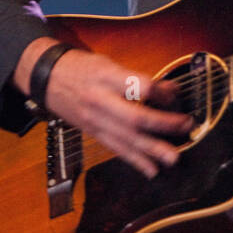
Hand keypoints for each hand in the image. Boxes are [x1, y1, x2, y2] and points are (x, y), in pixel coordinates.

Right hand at [14, 38, 193, 177]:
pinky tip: (151, 170)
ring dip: (152, 150)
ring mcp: (95, 121)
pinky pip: (116, 149)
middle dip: (162, 124)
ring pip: (126, 139)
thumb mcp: (108, 63)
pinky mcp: (93, 133)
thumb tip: (168, 89)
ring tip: (173, 157)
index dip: (160, 92)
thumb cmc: (82, 68)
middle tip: (185, 126)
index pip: (137, 86)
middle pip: (134, 117)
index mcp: (105, 77)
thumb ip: (137, 77)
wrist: (47, 79)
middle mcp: (100, 101)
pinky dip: (135, 161)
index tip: (175, 93)